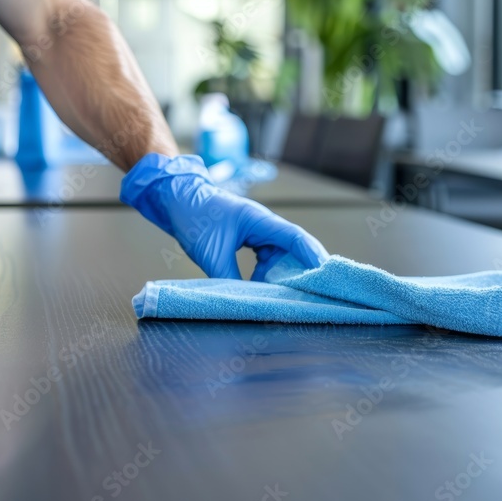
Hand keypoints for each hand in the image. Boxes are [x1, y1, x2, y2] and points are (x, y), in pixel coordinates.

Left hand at [120, 154, 328, 280]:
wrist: (177, 199)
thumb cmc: (194, 216)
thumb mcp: (210, 252)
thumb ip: (228, 278)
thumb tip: (243, 301)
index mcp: (259, 220)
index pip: (295, 237)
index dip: (312, 256)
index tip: (324, 274)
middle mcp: (264, 224)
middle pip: (294, 249)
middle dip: (303, 270)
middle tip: (314, 292)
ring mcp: (258, 231)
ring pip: (281, 256)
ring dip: (283, 275)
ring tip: (290, 296)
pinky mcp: (250, 238)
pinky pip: (267, 258)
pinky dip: (268, 274)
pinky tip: (264, 289)